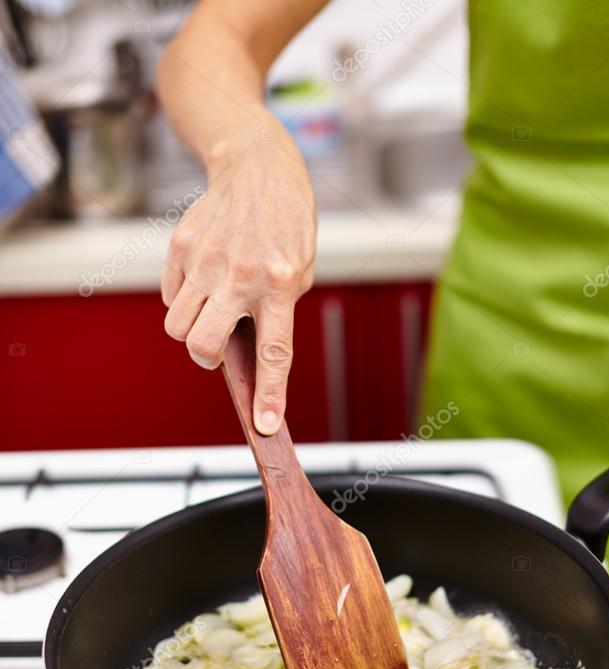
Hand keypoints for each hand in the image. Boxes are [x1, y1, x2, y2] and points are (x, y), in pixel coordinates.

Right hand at [162, 125, 316, 434]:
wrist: (257, 167)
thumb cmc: (285, 225)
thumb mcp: (300, 269)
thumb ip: (276, 312)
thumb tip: (245, 354)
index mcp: (280, 284)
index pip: (274, 352)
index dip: (270, 393)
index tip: (264, 424)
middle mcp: (241, 275)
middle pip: (203, 344)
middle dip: (207, 358)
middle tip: (217, 346)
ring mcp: (207, 260)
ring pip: (177, 327)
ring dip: (191, 331)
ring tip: (211, 309)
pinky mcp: (181, 246)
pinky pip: (170, 296)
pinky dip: (183, 299)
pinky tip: (204, 278)